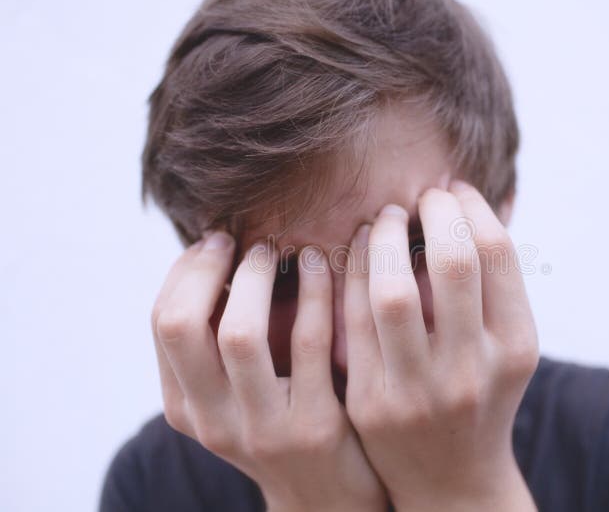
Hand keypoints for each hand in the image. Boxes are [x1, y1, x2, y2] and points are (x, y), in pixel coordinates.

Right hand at [150, 234, 386, 511]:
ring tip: (279, 249)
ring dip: (259, 277)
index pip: (163, 321)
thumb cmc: (282, 427)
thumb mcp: (234, 398)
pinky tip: (323, 266)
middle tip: (238, 239)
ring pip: (241, 333)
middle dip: (207, 268)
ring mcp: (261, 429)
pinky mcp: (315, 428)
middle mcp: (212, 420)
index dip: (186, 271)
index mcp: (186, 406)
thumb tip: (217, 259)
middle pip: (181, 324)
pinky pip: (310, 342)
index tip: (215, 241)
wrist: (327, 499)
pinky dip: (314, 292)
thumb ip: (218, 347)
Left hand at [343, 181, 538, 511]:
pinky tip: (353, 252)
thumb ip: (496, 282)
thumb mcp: (508, 345)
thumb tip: (464, 201)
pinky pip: (350, 321)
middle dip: (431, 212)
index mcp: (515, 347)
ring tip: (382, 218)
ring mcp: (418, 391)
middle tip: (418, 197)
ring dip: (382, 237)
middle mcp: (472, 370)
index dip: (469, 207)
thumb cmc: (482, 394)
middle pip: (451, 262)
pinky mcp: (370, 402)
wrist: (451, 481)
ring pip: (391, 290)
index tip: (451, 191)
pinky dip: (349, 273)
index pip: (495, 253)